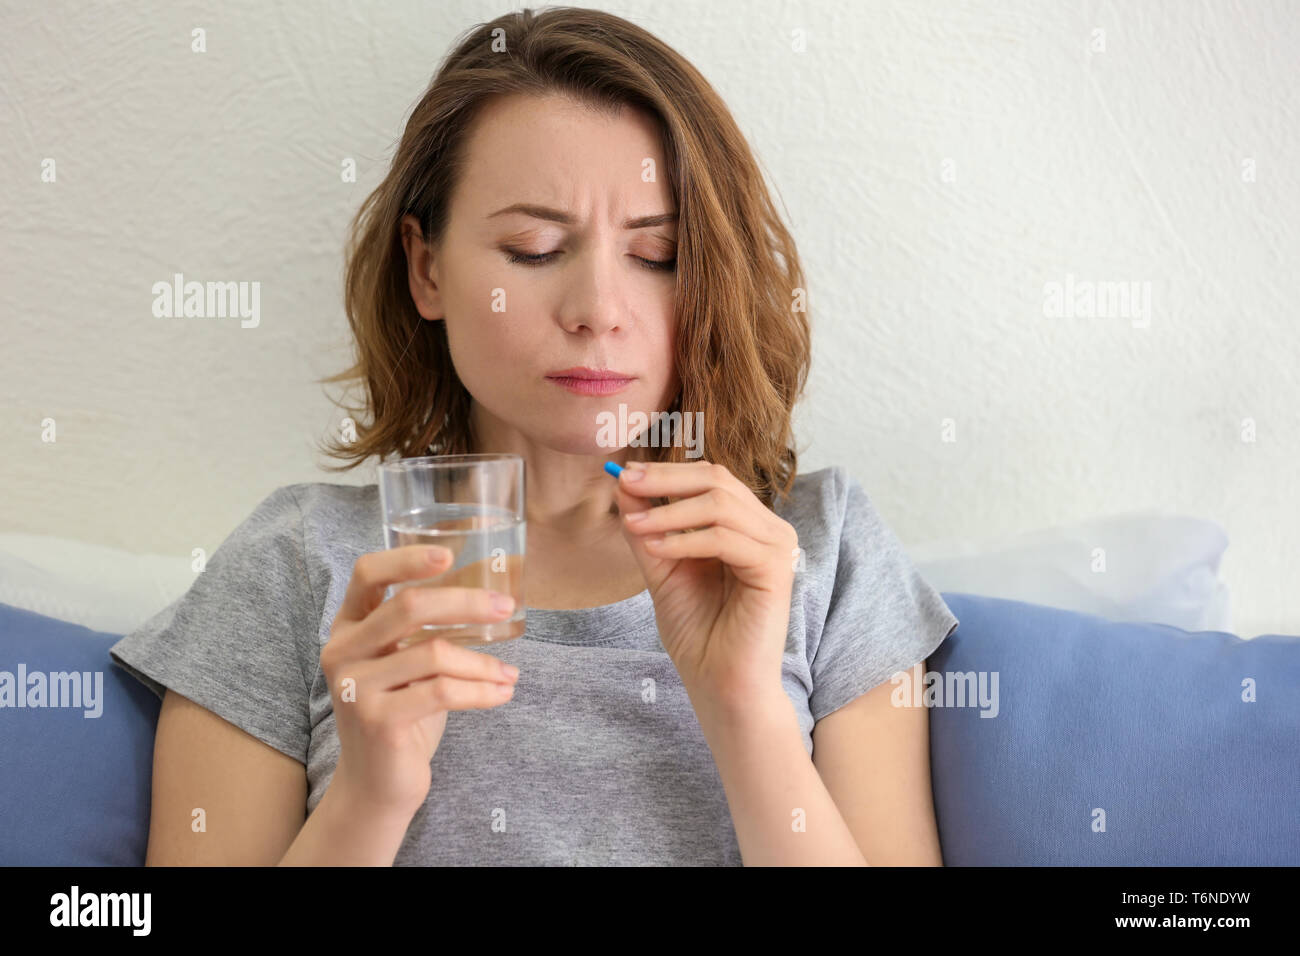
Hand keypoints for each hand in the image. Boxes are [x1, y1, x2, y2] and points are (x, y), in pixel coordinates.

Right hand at [320, 545, 520, 818]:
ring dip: (484, 663)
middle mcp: (342, 652)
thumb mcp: (404, 664)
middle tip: (505, 608)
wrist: (377, 785)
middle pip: (409, 606)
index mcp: (348, 628)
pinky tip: (502, 693)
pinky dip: (481, 691)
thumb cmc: (401, 713)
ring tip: (510, 674)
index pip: (366, 574)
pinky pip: (443, 692)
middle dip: (466, 603)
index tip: (448, 555)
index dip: (406, 558)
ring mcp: (356, 688)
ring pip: (434, 653)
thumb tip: (488, 594)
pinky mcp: (378, 721)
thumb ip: (422, 630)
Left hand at [614, 460, 799, 711]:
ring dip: (669, 511)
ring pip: (720, 504)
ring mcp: (776, 547)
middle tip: (625, 482)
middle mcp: (768, 530)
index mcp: (746, 526)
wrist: (720, 684)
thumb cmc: (699, 633)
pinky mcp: (776, 569)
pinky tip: (657, 549)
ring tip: (635, 526)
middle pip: (718, 480)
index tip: (623, 475)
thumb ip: (649, 528)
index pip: (710, 479)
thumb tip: (624, 484)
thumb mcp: (663, 569)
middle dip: (666, 479)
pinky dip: (685, 540)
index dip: (667, 473)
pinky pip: (725, 538)